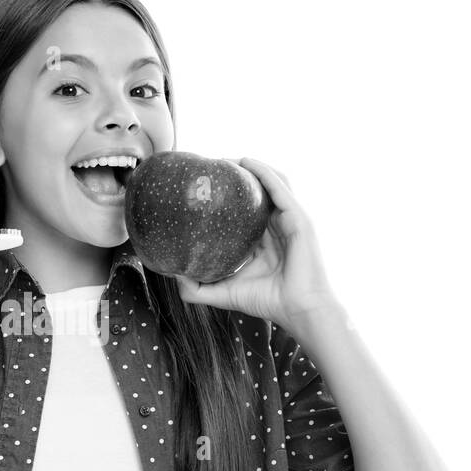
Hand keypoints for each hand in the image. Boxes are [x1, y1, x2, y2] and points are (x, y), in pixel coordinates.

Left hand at [172, 158, 343, 328]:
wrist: (299, 310)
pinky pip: (280, 187)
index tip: (206, 188)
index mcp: (264, 240)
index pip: (246, 210)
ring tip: (228, 159)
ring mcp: (290, 219)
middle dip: (238, 176)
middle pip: (258, 191)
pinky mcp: (298, 218)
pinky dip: (264, 172)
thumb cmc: (269, 302)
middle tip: (213, 168)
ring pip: (271, 182)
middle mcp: (277, 226)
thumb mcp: (224, 293)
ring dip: (251, 167)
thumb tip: (172, 276)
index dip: (228, 197)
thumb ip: (197, 288)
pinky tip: (246, 162)